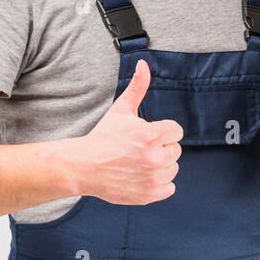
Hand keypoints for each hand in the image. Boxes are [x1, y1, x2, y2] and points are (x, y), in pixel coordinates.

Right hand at [75, 59, 183, 204]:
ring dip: (160, 166)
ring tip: (139, 163)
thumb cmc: (103, 137)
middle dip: (161, 148)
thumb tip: (143, 64)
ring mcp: (153, 178)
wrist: (83, 167)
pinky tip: (142, 177)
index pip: (176, 131)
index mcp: (152, 135)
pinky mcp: (150, 195)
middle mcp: (155, 157)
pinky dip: (159, 184)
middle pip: (175, 150)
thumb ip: (137, 86)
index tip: (147, 135)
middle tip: (139, 150)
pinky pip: (170, 188)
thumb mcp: (121, 110)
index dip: (162, 132)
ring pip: (172, 168)